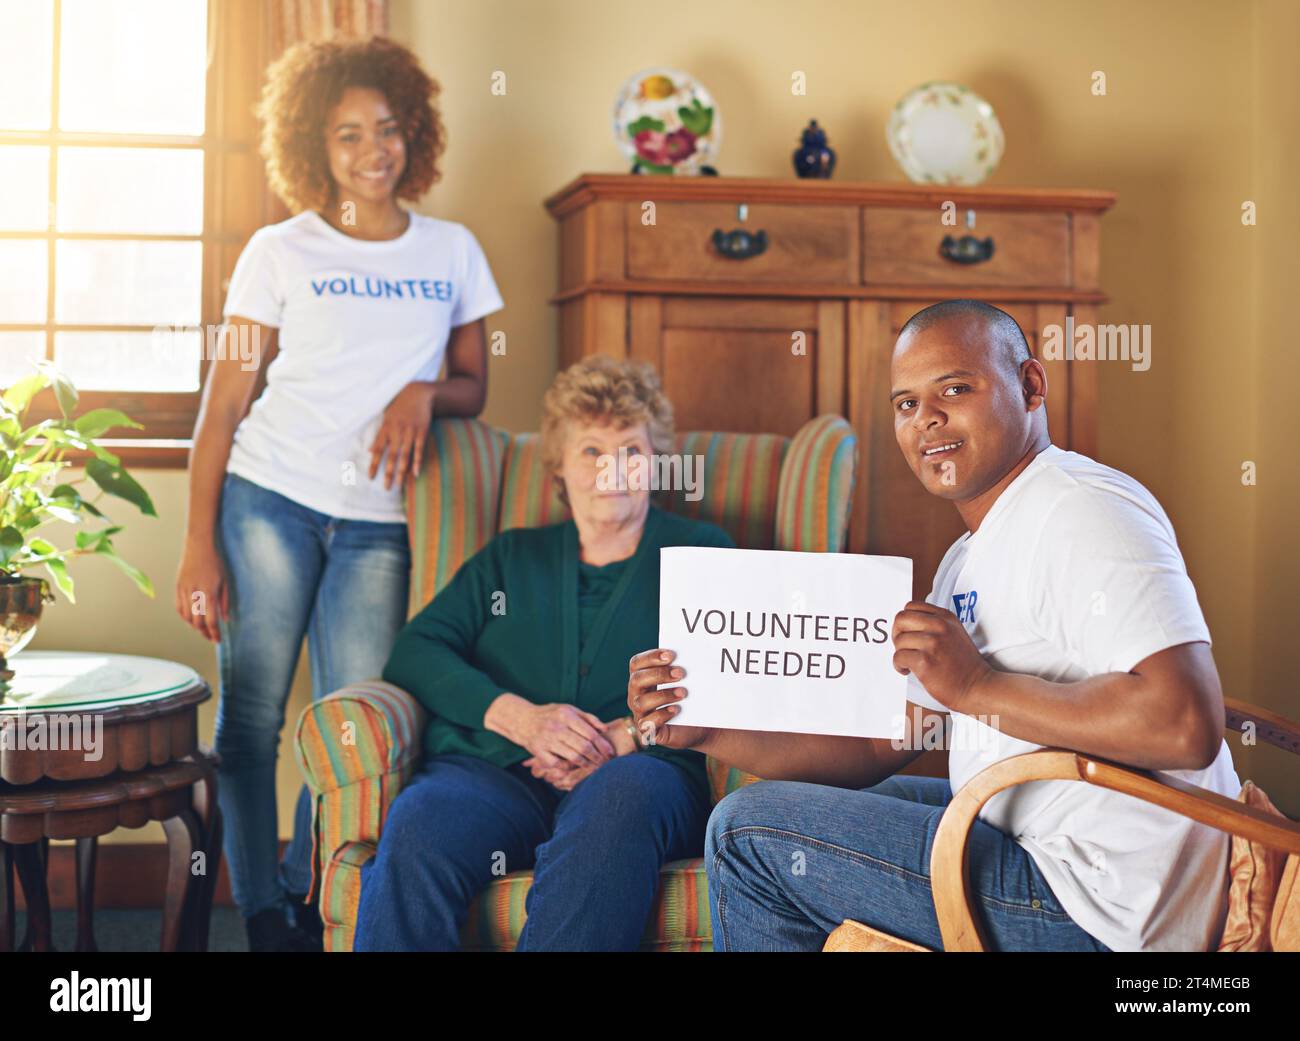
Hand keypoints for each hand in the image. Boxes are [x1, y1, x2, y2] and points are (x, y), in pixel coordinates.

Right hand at [174, 538, 228, 642]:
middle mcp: (194, 593)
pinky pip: (179, 608)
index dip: (214, 633)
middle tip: (211, 637)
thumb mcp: (226, 581)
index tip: (218, 640)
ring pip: (186, 616)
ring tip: (203, 630)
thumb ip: (225, 601)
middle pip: (196, 622)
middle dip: (204, 633)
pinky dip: (185, 617)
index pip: (210, 620)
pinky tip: (191, 619)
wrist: (199, 545)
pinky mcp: (177, 587)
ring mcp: (183, 590)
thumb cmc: (216, 562)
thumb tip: (226, 619)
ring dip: (194, 626)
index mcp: (209, 592)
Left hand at [369, 381, 435, 490]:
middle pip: (391, 456)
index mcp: (386, 428)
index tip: (370, 478)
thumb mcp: (386, 418)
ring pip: (404, 455)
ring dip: (401, 471)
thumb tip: (368, 450)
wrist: (418, 393)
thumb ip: (379, 436)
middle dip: (388, 473)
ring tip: (399, 484)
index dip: (374, 464)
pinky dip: (417, 461)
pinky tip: (416, 473)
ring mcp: (410, 432)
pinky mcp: (422, 431)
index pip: (378, 450)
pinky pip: (419, 449)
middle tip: (386, 488)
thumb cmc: (400, 406)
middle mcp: (396, 431)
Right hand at [521, 717, 636, 788]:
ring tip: (593, 766)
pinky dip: (567, 768)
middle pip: (583, 747)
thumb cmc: (551, 715)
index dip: (603, 745)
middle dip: (597, 757)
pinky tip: (574, 768)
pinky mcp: (538, 751)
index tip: (611, 753)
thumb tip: (604, 729)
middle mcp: (557, 727)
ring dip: (586, 764)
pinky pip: (558, 764)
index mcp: (566, 715)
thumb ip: (588, 718)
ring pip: (573, 757)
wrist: (523, 720)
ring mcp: (547, 740)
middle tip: (605, 763)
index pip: (590, 733)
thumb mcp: (569, 709)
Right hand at [627, 648, 711, 750]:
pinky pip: (647, 723)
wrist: (699, 726)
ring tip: (683, 693)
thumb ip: (681, 670)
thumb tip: (692, 654)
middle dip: (658, 674)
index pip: (637, 663)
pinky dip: (661, 715)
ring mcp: (640, 713)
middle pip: (636, 680)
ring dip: (663, 695)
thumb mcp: (686, 683)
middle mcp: (637, 695)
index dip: (651, 657)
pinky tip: (676, 710)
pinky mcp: (648, 731)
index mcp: (642, 678)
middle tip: (681, 673)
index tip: (671, 655)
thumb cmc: (690, 699)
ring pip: (641, 702)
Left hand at [891, 601, 991, 712]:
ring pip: (899, 640)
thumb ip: (933, 624)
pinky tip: (909, 670)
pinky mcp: (925, 661)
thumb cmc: (964, 664)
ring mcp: (932, 643)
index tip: (907, 633)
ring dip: (899, 653)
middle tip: (904, 647)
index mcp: (945, 617)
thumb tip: (906, 625)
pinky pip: (898, 657)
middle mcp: (939, 626)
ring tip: (909, 662)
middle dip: (897, 634)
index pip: (911, 606)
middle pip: (901, 619)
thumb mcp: (954, 633)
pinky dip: (899, 666)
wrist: (977, 686)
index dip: (904, 621)